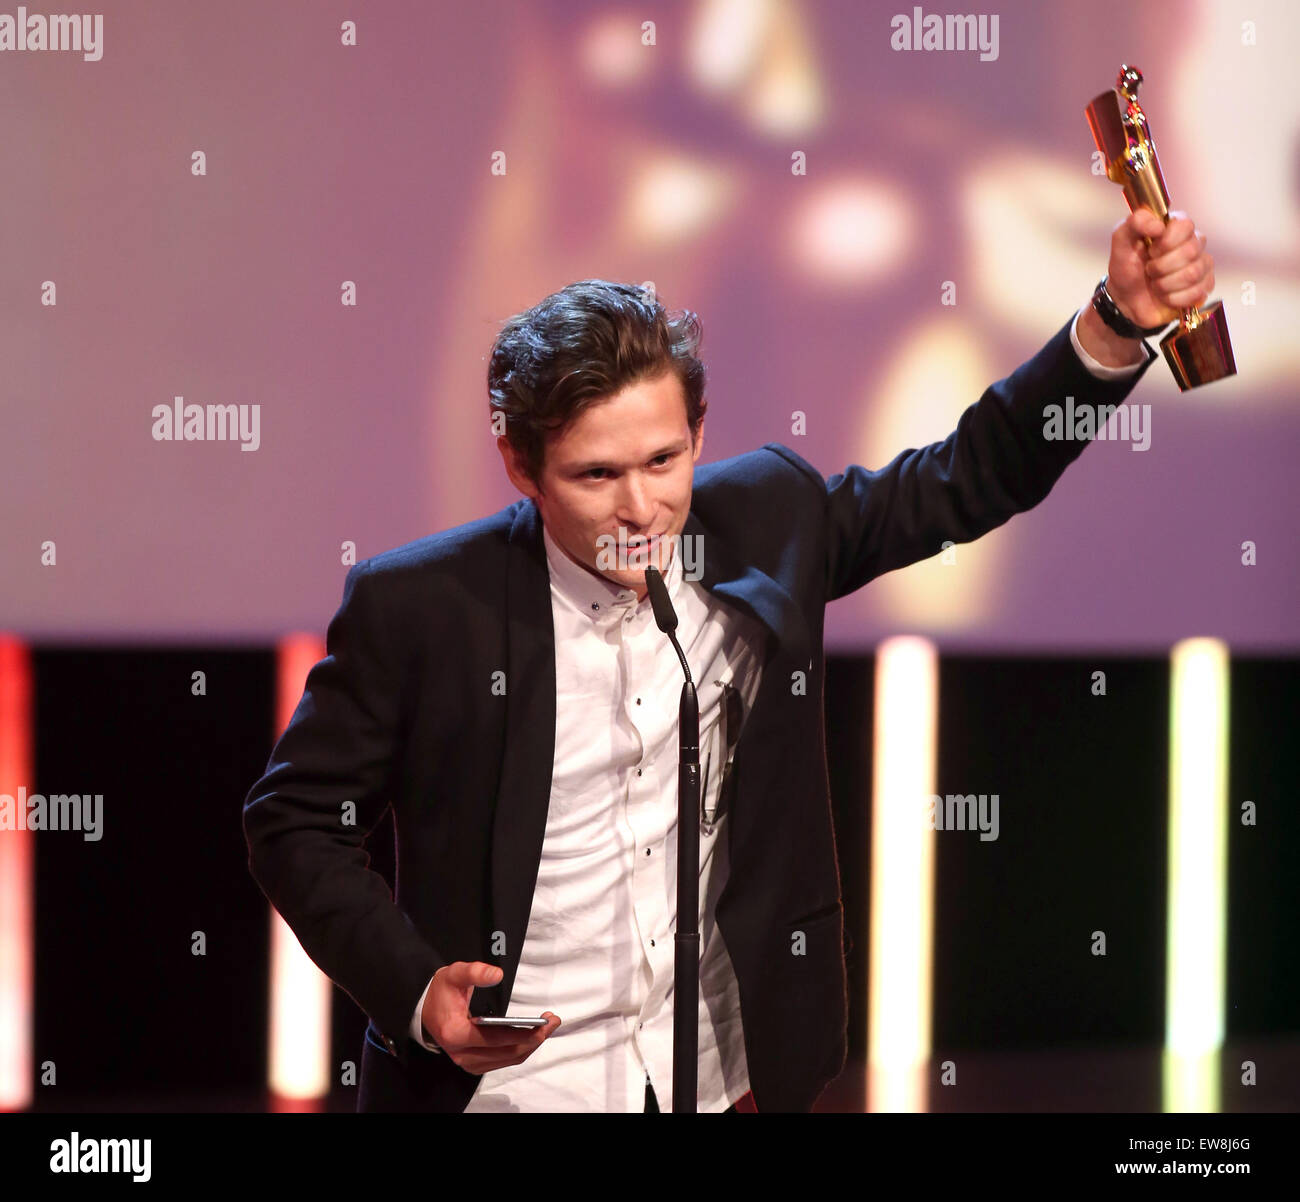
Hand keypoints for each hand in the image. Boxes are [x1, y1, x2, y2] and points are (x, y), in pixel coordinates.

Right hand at [420, 961, 559, 1073]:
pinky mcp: (474, 1064)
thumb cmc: (442, 992)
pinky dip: (520, 1050)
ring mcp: (468, 1062)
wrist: (426, 1010)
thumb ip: (475, 971)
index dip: (522, 1033)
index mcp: (456, 1033)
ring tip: (548, 1027)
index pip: (496, 1039)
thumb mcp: (454, 974)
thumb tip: (497, 975)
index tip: (543, 1023)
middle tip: (553, 1022)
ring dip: (531, 1045)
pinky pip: (503, 1061)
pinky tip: (532, 1036)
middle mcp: (461, 1054)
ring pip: (508, 1059)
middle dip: (534, 1039)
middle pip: (507, 1052)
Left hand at [1106, 207, 1214, 328]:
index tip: (1150, 251)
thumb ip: (1135, 223)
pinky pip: (1197, 292)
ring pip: (1193, 273)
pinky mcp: (1204, 286)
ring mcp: (1202, 265)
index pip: (1185, 225)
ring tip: (1155, 284)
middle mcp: (1194, 243)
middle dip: (1161, 266)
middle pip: (1191, 251)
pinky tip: (1165, 296)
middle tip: (1149, 270)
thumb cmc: (1126, 268)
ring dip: (1165, 284)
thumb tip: (1159, 226)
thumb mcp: (1121, 241)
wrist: (1126, 300)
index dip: (1166, 242)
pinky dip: (1173, 298)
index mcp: (1176, 227)